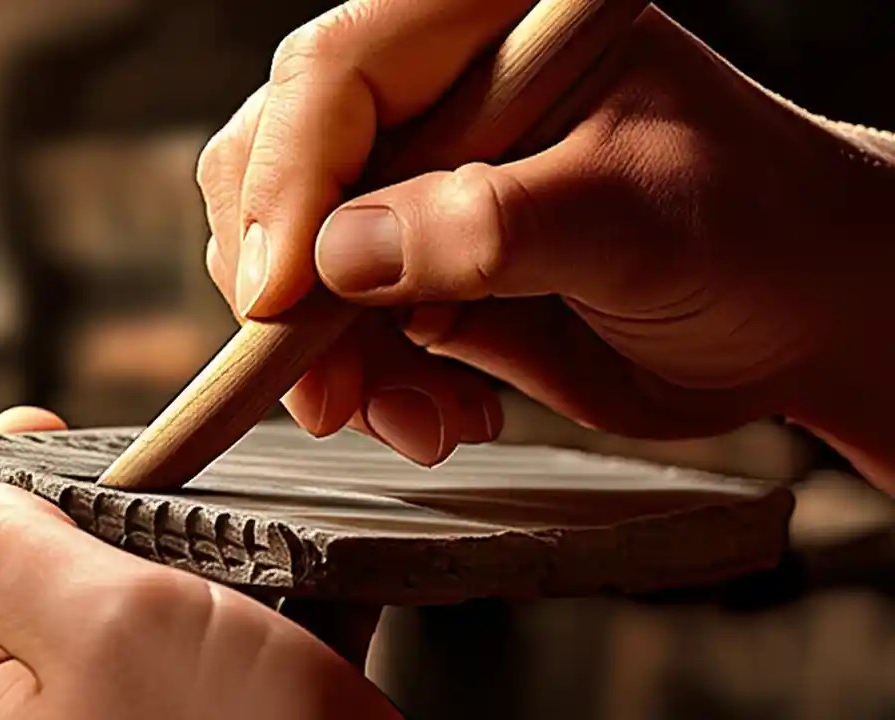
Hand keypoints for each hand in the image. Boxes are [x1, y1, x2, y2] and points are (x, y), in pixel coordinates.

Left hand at [0, 405, 397, 719]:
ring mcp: (110, 715)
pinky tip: (226, 533)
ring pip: (71, 601)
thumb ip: (9, 561)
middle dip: (4, 497)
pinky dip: (185, 574)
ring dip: (103, 526)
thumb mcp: (113, 629)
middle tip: (43, 431)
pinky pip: (161, 629)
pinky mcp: (182, 711)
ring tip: (145, 471)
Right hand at [198, 1, 894, 489]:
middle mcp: (441, 94)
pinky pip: (340, 325)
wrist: (792, 316)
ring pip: (298, 258)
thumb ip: (491, 228)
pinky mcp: (420, 266)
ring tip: (422, 418)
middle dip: (292, 286)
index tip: (283, 294)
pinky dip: (366, 385)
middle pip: (287, 161)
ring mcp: (422, 183)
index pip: (342, 70)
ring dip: (332, 357)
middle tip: (326, 387)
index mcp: (490, 29)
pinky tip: (440, 414)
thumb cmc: (751, 232)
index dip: (289, 178)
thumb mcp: (635, 221)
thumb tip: (338, 258)